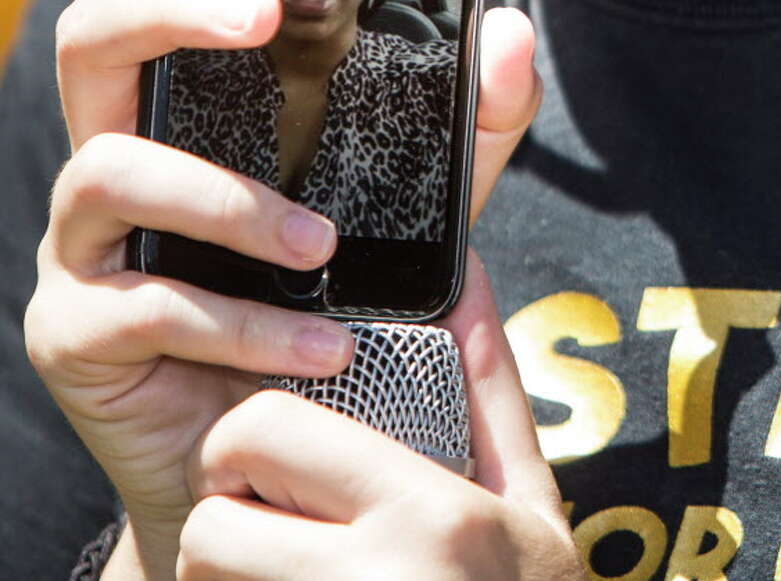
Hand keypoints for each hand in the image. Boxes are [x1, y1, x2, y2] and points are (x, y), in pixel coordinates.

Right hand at [24, 0, 541, 579]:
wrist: (281, 430)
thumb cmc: (331, 284)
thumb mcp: (419, 188)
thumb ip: (470, 114)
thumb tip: (511, 30)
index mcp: (195, 91)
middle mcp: (123, 143)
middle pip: (92, 31)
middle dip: (171, 2)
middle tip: (266, 13)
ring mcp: (87, 239)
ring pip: (106, 169)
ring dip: (225, 202)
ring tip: (321, 245)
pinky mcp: (79, 331)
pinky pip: (142, 307)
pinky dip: (241, 325)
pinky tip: (318, 346)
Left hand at [178, 253, 581, 580]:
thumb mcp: (529, 507)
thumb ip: (490, 388)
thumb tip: (466, 271)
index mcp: (427, 516)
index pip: (262, 433)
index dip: (249, 441)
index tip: (274, 459)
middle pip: (210, 526)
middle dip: (225, 524)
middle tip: (268, 530)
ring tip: (286, 577)